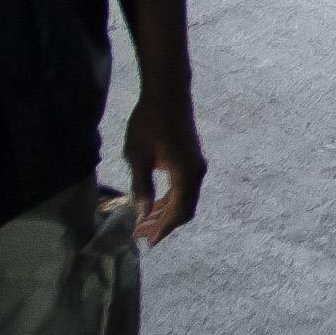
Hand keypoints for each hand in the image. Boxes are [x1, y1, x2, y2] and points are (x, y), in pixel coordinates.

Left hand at [122, 87, 204, 243]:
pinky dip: (170, 198)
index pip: (179, 211)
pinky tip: (154, 202)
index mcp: (186, 173)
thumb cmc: (149, 123)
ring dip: (166, 212)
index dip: (164, 229)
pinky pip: (184, 187)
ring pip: (185, 198)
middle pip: (185, 208)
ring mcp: (196, 164)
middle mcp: (197, 172)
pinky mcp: (191, 158)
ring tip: (145, 221)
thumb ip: (142, 187)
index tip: (148, 241)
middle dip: (165, 223)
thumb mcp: (139, 157)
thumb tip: (143, 214)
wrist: (167, 93)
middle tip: (142, 234)